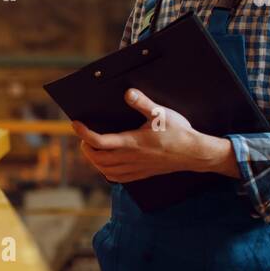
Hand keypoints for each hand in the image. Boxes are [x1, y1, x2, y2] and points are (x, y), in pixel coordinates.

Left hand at [70, 88, 236, 181]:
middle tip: (84, 136)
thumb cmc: (178, 132)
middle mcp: (130, 158)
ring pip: (105, 170)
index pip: (99, 141)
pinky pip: (117, 178)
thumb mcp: (161, 113)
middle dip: (86, 147)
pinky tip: (107, 163)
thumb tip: (128, 92)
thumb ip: (142, 103)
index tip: (76, 124)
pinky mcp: (141, 174)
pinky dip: (107, 171)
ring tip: (92, 148)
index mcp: (132, 142)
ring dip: (94, 160)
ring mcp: (135, 168)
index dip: (84, 133)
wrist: (194, 154)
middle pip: (97, 158)